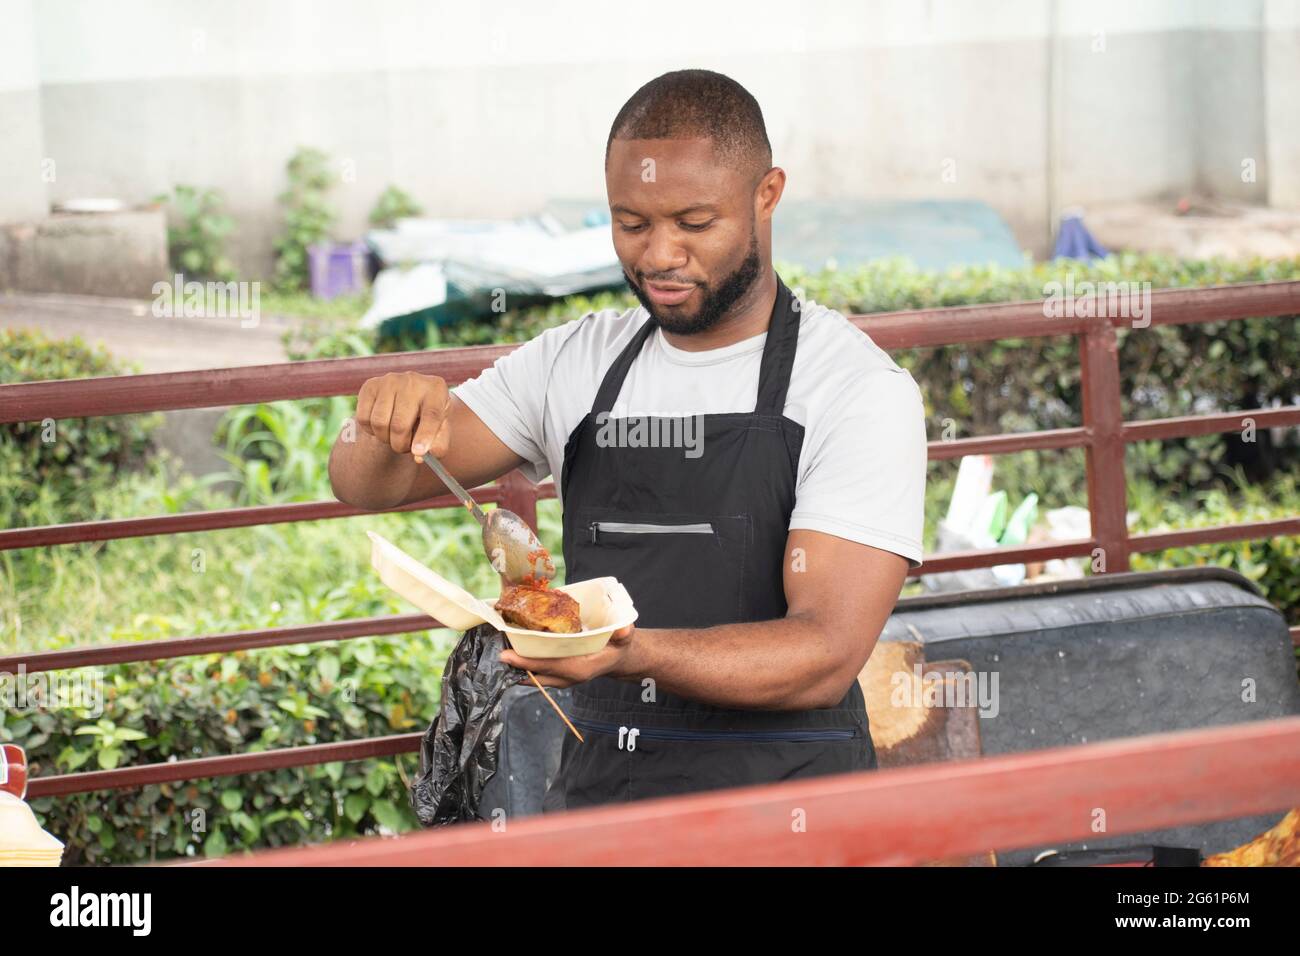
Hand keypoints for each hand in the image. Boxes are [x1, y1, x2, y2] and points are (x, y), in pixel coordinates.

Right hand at [354, 371, 451, 460]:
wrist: (409, 397)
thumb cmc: (428, 417)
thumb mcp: (440, 429)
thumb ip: (437, 445)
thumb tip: (420, 457)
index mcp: (436, 389)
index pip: (431, 415)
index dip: (425, 436)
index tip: (418, 453)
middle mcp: (413, 381)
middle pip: (400, 425)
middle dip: (400, 445)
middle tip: (404, 448)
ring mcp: (389, 381)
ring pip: (379, 423)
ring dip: (385, 439)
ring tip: (394, 436)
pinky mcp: (370, 386)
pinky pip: (363, 419)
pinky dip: (371, 431)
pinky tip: (382, 426)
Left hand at [501, 624, 636, 687]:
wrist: (618, 659)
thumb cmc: (618, 647)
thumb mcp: (624, 639)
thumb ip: (624, 634)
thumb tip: (624, 628)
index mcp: (579, 669)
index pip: (548, 667)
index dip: (526, 663)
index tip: (506, 656)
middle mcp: (567, 678)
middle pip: (534, 675)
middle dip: (514, 665)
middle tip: (496, 649)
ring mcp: (561, 679)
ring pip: (533, 677)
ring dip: (517, 666)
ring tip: (500, 648)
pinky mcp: (557, 676)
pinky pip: (536, 673)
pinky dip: (524, 664)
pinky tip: (514, 650)